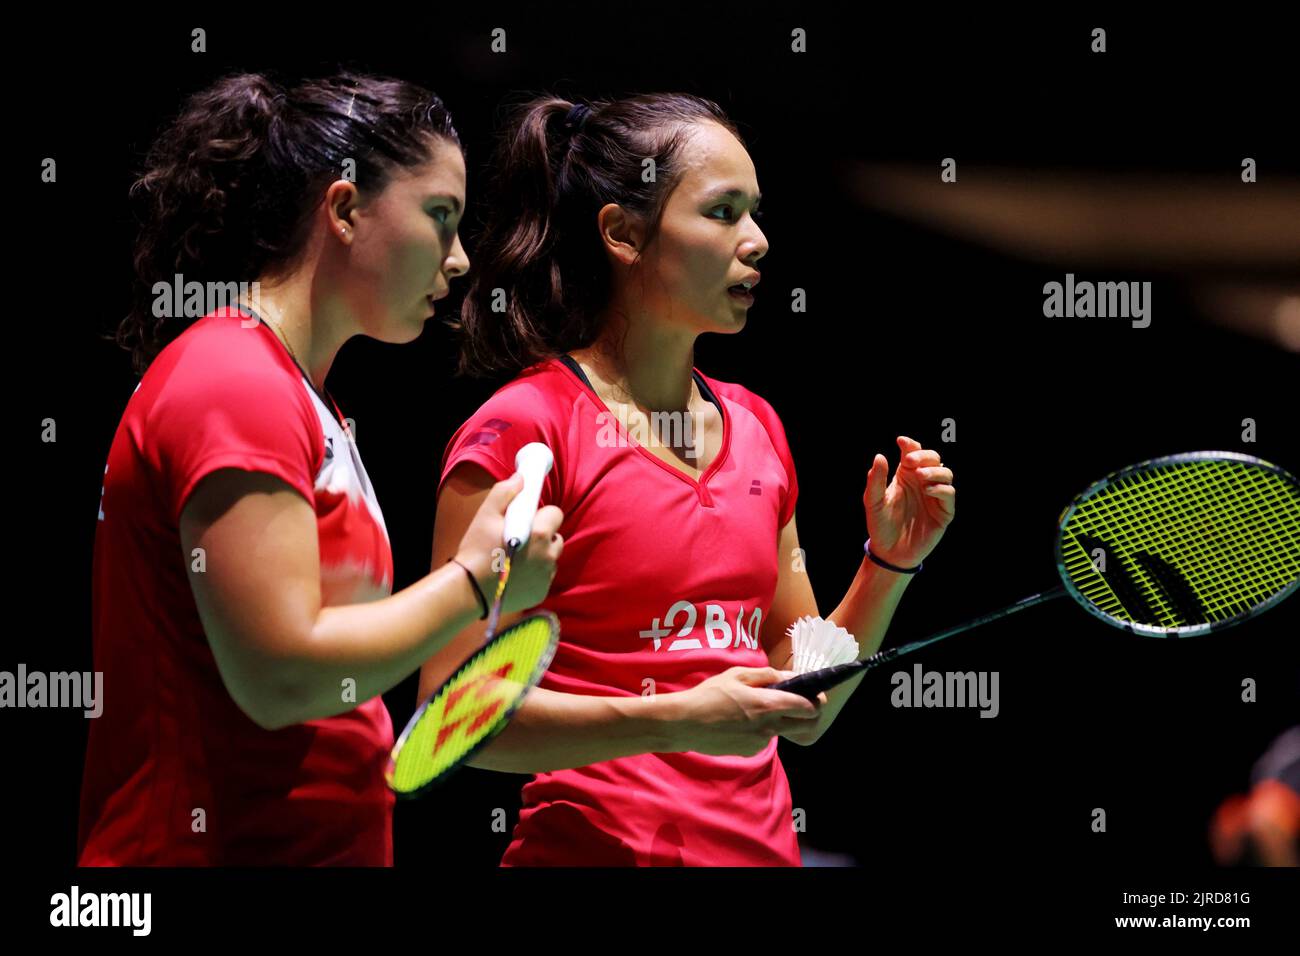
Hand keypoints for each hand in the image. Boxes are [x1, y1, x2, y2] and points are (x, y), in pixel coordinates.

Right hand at [455, 473, 564, 614]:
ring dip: (540, 555)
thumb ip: (506, 492)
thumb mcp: (486, 514)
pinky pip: (544, 577)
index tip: (527, 519)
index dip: (542, 515)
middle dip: (542, 535)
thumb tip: (521, 478)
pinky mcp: (542, 593)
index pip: (555, 514)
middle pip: (555, 537)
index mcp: (540, 532)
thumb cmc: (476, 549)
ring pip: (550, 558)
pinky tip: (516, 574)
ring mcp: (546, 576)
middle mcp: (549, 555)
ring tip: (516, 558)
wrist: (469, 589)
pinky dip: (535, 574)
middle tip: (519, 538)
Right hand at [664, 666, 821, 756]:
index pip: (807, 707)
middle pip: (806, 726)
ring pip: (783, 731)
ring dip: (783, 721)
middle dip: (810, 716)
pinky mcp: (750, 751)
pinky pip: (765, 739)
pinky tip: (742, 721)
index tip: (815, 695)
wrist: (685, 724)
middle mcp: (768, 727)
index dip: (815, 701)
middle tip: (802, 705)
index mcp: (767, 704)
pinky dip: (762, 730)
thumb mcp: (736, 675)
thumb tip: (788, 676)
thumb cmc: (709, 695)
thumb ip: (766, 675)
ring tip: (761, 709)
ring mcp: (760, 742)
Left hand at [864, 435, 955, 568]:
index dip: (910, 444)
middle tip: (909, 461)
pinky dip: (940, 488)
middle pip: (933, 458)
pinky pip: (949, 494)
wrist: (889, 551)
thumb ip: (875, 479)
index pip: (913, 453)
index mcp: (906, 475)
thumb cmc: (880, 524)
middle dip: (924, 456)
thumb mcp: (873, 501)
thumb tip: (879, 456)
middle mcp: (922, 482)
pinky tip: (926, 489)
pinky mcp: (943, 511)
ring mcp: (934, 496)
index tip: (901, 441)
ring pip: (946, 473)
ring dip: (934, 470)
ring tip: (919, 476)